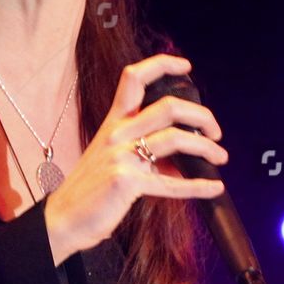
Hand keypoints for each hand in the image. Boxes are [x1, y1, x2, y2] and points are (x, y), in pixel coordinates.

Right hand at [43, 54, 226, 263]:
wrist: (63, 219)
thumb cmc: (89, 191)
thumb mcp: (113, 161)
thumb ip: (144, 154)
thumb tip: (181, 163)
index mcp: (114, 123)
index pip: (134, 78)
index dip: (162, 65)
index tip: (186, 67)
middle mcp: (117, 134)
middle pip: (168, 106)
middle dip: (201, 116)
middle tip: (215, 131)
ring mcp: (121, 156)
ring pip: (175, 139)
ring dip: (206, 148)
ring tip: (220, 157)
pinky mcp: (126, 182)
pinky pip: (171, 182)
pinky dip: (198, 186)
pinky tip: (214, 187)